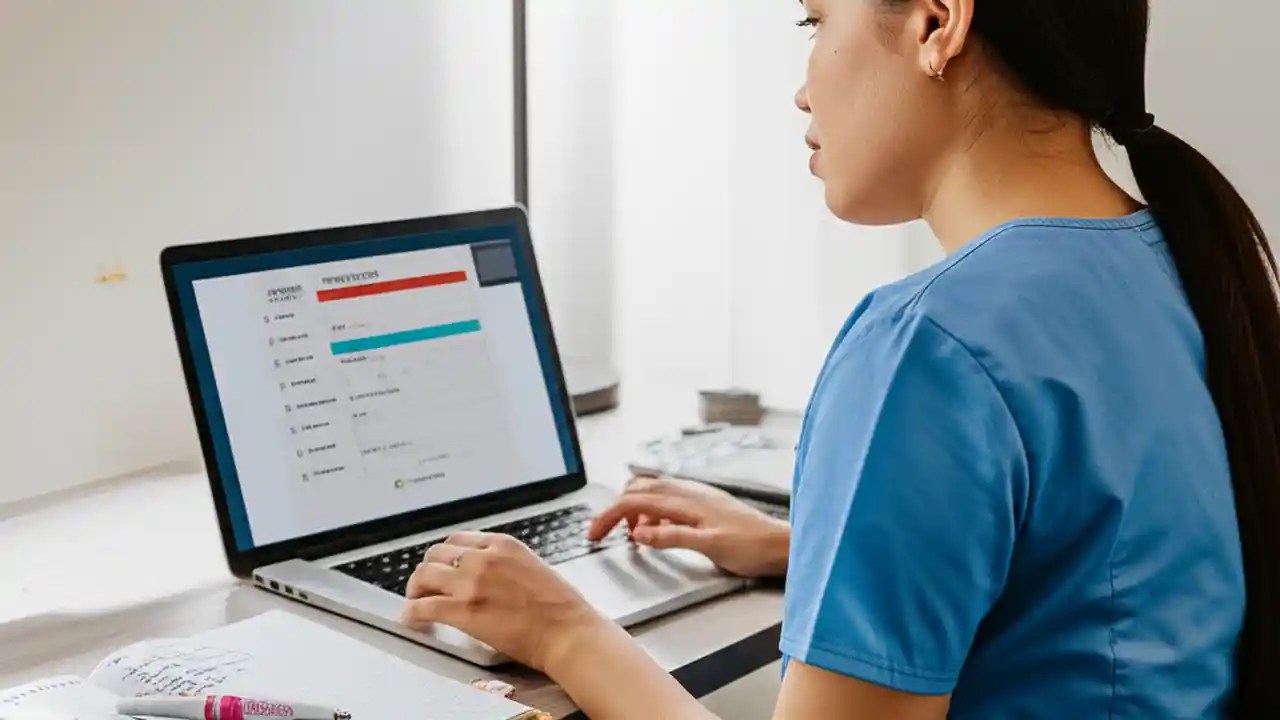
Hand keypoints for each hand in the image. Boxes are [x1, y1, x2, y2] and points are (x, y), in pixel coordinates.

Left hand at [401, 532, 610, 671]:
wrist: (568, 633)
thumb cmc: (560, 607)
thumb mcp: (533, 567)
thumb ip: (505, 564)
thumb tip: (487, 574)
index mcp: (503, 545)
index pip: (458, 540)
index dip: (445, 555)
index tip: (442, 567)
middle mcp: (484, 559)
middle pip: (436, 554)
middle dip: (428, 570)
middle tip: (426, 586)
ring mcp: (471, 584)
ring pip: (424, 576)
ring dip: (416, 589)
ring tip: (416, 601)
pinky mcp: (463, 612)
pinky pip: (424, 607)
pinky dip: (412, 613)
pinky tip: (412, 619)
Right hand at [587, 476, 789, 577]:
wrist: (779, 544)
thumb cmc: (750, 546)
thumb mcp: (709, 546)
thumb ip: (672, 537)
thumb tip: (639, 531)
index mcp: (685, 501)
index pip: (634, 501)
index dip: (608, 515)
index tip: (593, 534)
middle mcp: (688, 492)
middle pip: (637, 489)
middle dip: (614, 509)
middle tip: (603, 532)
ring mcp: (695, 496)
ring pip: (650, 492)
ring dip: (632, 509)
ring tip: (629, 534)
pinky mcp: (702, 503)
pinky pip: (666, 499)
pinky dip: (650, 511)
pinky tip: (657, 530)